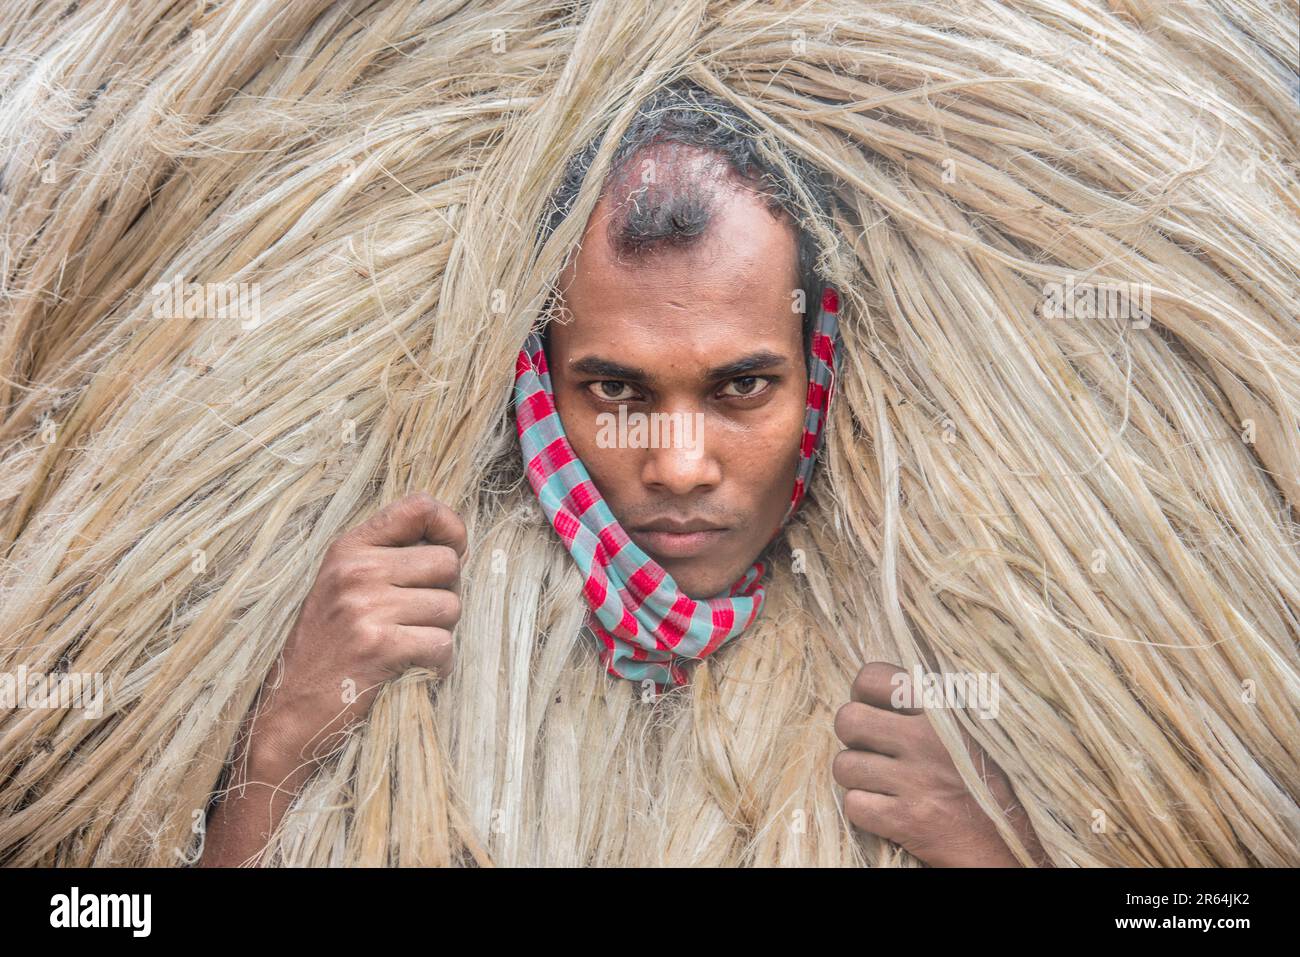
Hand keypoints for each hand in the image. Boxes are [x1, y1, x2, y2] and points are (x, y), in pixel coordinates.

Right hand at [249, 492, 466, 777]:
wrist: (290, 713)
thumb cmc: (328, 650)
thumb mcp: (345, 587)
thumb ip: (389, 558)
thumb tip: (456, 546)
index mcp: (349, 548)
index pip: (420, 507)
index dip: (451, 528)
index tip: (453, 551)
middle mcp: (355, 570)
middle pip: (447, 562)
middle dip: (446, 594)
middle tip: (419, 619)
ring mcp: (364, 607)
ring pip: (451, 606)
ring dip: (441, 633)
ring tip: (410, 647)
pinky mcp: (377, 646)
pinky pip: (442, 644)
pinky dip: (439, 664)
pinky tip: (415, 670)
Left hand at [833, 661, 1048, 866]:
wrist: (1013, 842)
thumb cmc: (988, 778)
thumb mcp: (971, 723)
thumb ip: (931, 698)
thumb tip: (878, 681)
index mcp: (944, 706)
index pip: (872, 677)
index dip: (864, 695)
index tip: (876, 711)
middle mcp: (928, 738)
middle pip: (848, 720)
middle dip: (854, 738)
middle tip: (875, 751)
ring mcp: (917, 779)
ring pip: (844, 766)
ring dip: (858, 778)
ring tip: (885, 783)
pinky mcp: (908, 819)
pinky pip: (854, 805)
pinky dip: (865, 811)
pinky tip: (889, 809)